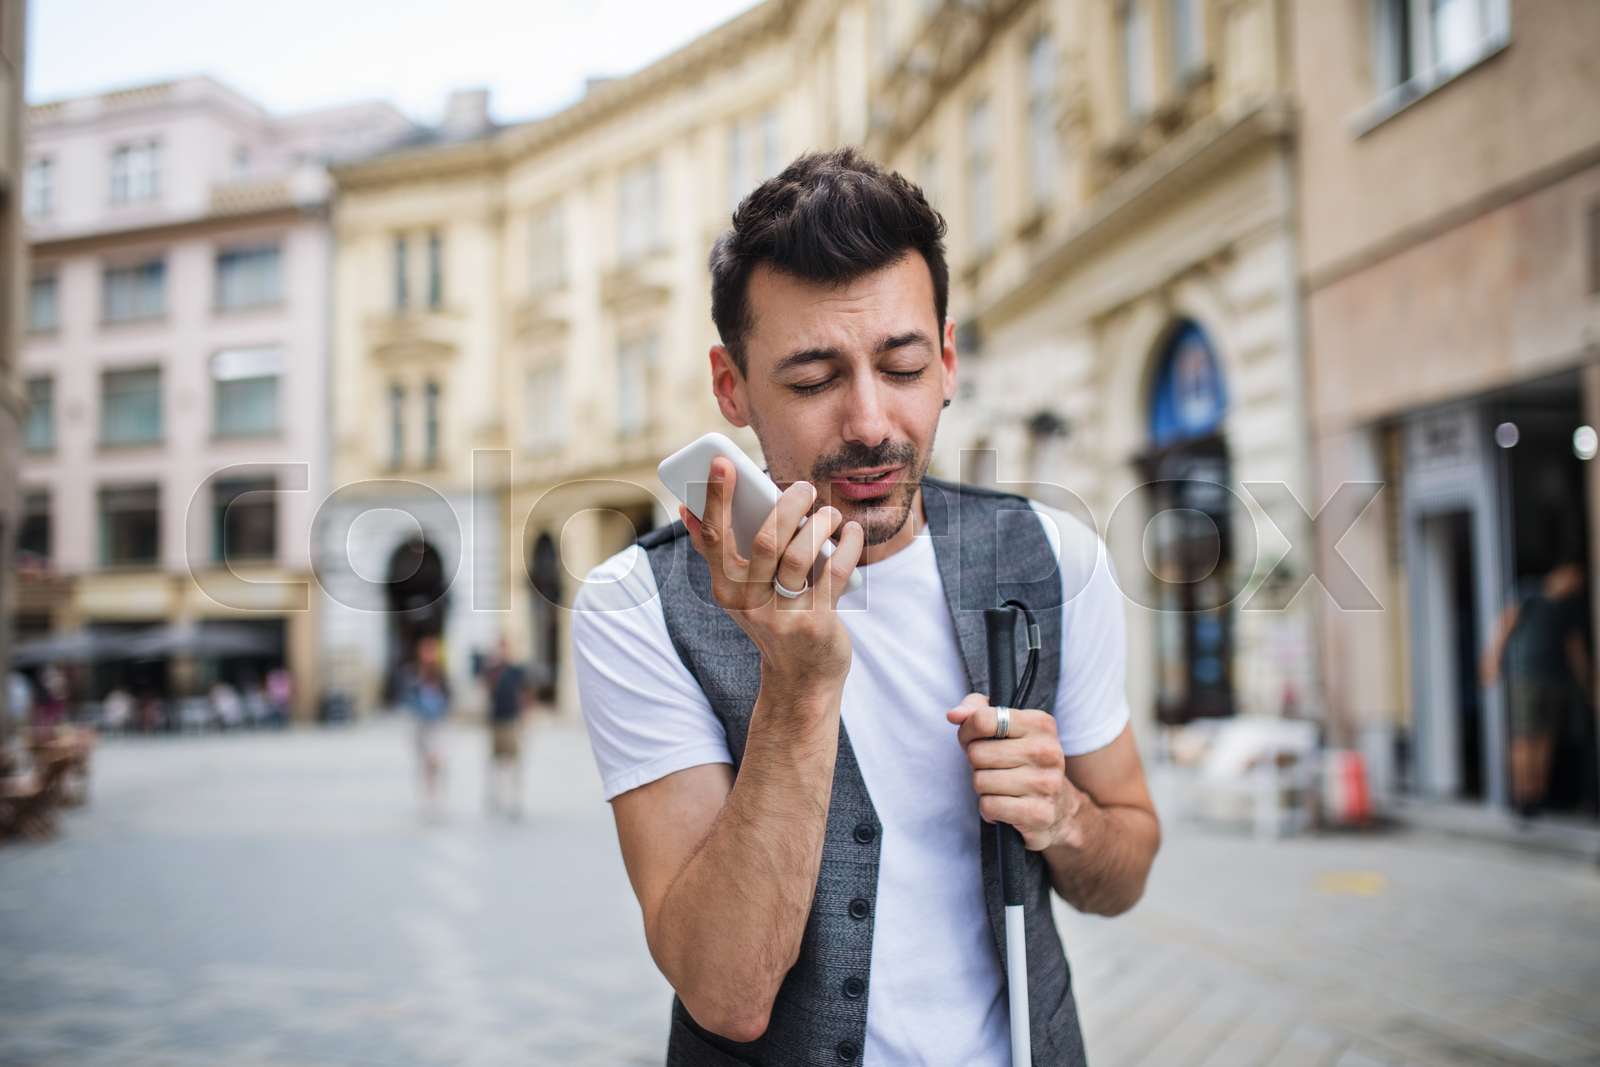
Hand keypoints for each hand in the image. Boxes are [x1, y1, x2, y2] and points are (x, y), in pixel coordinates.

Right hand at [680, 457, 864, 699]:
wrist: (802, 679)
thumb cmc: (772, 619)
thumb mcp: (740, 591)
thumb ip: (717, 553)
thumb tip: (688, 509)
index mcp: (725, 588)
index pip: (715, 537)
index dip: (716, 498)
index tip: (723, 462)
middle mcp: (748, 602)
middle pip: (765, 540)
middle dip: (787, 505)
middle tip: (804, 488)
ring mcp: (782, 615)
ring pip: (801, 554)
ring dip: (820, 524)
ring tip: (829, 513)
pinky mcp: (816, 623)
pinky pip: (834, 572)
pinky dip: (846, 545)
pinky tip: (850, 533)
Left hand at [948, 693, 1086, 851]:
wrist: (1060, 806)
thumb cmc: (1023, 759)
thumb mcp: (1005, 726)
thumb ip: (976, 710)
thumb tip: (954, 715)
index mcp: (1040, 723)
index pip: (982, 720)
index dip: (968, 732)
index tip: (975, 739)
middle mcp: (1046, 751)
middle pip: (977, 753)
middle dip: (976, 763)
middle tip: (992, 767)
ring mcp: (1046, 783)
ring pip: (980, 781)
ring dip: (983, 787)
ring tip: (1001, 786)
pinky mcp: (1040, 813)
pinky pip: (990, 806)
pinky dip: (989, 809)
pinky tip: (1005, 805)